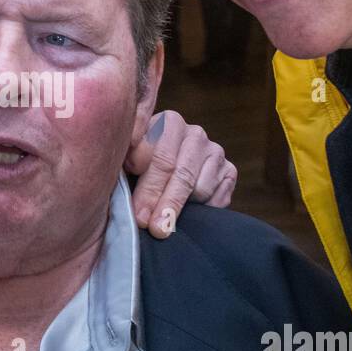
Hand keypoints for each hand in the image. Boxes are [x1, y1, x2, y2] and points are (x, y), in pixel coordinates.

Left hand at [125, 110, 236, 237]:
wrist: (167, 176)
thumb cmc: (138, 170)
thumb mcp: (126, 162)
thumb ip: (124, 163)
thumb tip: (121, 171)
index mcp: (168, 122)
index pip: (161, 157)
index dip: (148, 187)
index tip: (137, 211)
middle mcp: (194, 132)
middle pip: (180, 174)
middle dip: (163, 204)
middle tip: (152, 228)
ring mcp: (215, 151)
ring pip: (200, 188)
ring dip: (181, 209)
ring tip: (164, 222)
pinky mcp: (230, 170)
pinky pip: (217, 197)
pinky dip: (203, 211)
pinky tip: (187, 213)